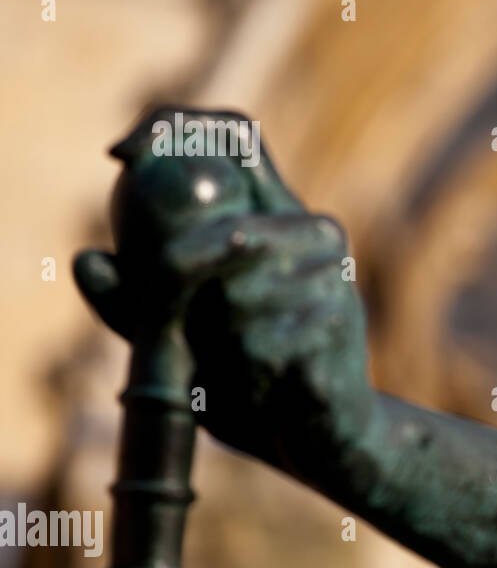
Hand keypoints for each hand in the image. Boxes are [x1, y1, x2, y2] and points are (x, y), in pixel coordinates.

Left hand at [74, 115, 374, 477]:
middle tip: (206, 335)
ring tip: (248, 369)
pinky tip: (272, 390)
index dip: (173, 130)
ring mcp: (335, 281)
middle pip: (224, 235)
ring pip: (234, 298)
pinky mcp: (340, 330)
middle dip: (196, 294)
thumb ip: (138, 300)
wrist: (326, 437)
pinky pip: (258, 349)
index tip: (119, 155)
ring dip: (223, 346)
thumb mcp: (188, 336)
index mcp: (286, 221)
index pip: (236, 141)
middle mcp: (320, 238)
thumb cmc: (253, 378)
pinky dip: (249, 380)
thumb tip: (86, 259)